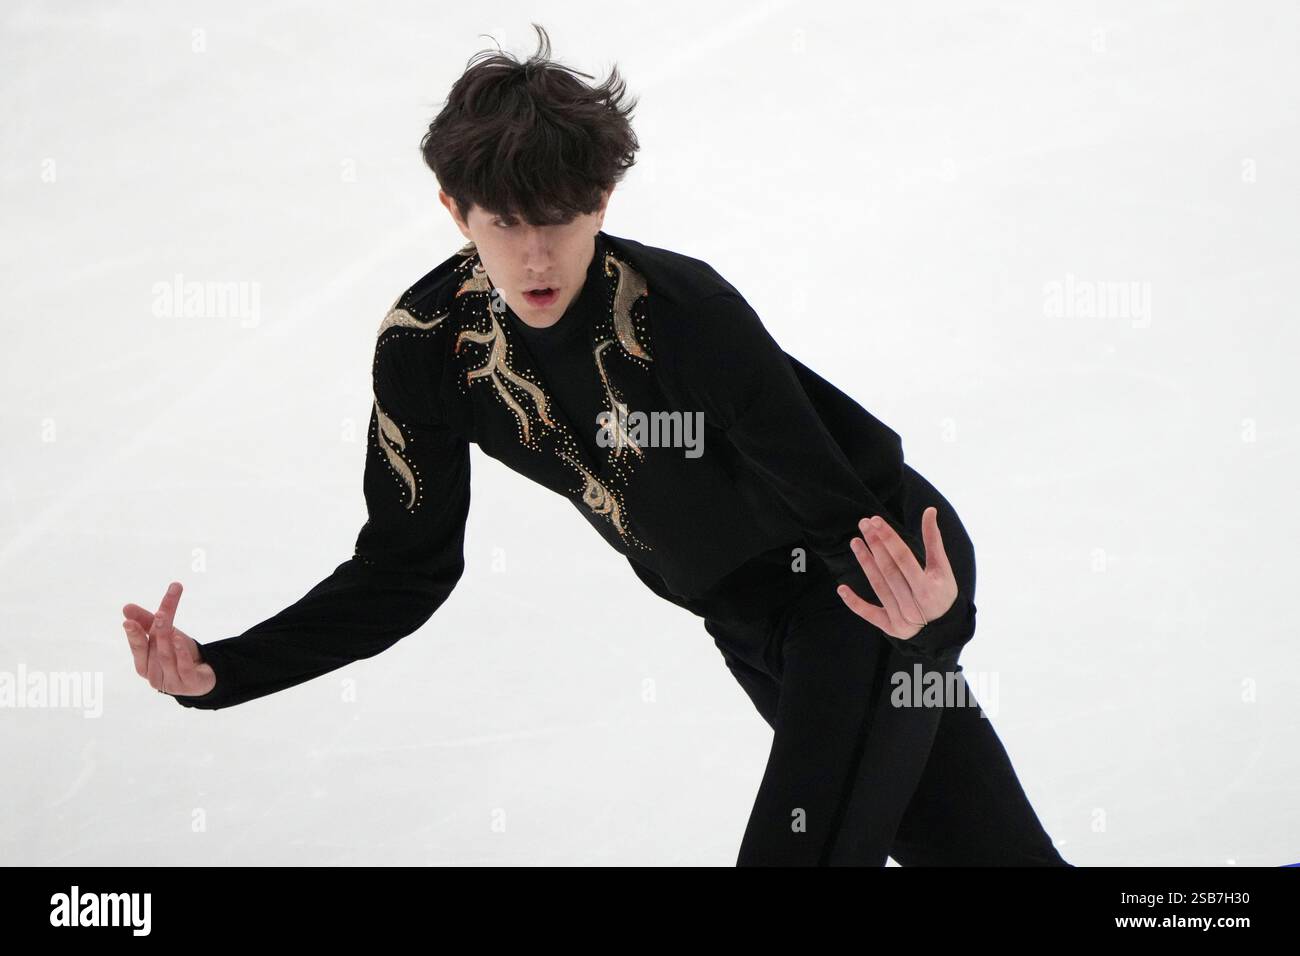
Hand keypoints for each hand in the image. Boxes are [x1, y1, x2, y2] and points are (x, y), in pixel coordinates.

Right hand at [121, 581, 215, 697]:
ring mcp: (171, 682)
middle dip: (157, 630)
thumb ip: (147, 621)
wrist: (205, 674)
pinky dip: (181, 654)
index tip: (128, 622)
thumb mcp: (164, 635)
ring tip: (169, 623)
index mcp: (144, 665)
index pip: (138, 647)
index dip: (134, 635)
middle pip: (155, 649)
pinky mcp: (190, 684)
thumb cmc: (178, 654)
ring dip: (167, 640)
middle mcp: (154, 676)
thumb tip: (126, 607)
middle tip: (160, 613)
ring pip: (166, 658)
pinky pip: (183, 668)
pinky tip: (180, 640)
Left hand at [836, 507, 958, 639]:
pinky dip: (854, 603)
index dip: (888, 538)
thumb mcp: (942, 568)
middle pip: (888, 570)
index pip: (904, 558)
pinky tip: (841, 588)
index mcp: (928, 588)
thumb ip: (934, 540)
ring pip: (878, 585)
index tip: (876, 520)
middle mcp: (914, 605)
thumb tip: (929, 510)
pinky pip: (869, 614)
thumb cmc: (942, 591)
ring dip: (864, 562)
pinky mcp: (890, 628)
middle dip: (875, 544)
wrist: (943, 628)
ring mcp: (901, 618)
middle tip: (863, 523)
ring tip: (855, 541)